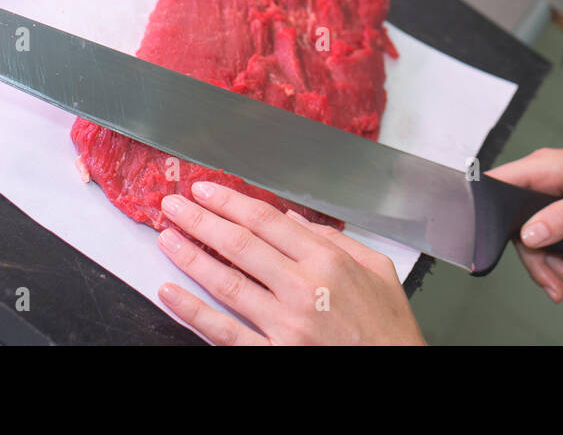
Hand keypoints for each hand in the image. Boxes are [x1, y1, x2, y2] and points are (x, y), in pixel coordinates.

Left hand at [155, 181, 425, 344]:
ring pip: (226, 283)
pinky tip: (171, 293)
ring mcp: (286, 325)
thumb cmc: (388, 326)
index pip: (267, 221)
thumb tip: (293, 219)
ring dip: (191, 258)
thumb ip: (337, 239)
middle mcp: (303, 289)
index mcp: (328, 261)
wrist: (396, 372)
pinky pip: (224, 331)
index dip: (230, 202)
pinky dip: (193, 311)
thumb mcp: (378, 268)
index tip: (206, 190)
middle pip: (240, 245)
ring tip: (167, 240)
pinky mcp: (274, 354)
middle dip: (201, 221)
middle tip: (173, 206)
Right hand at [486, 146, 562, 302]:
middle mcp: (542, 179)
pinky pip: (552, 238)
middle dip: (539, 259)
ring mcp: (550, 194)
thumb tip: (530, 234)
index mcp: (544, 167)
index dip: (489, 213)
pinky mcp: (560, 208)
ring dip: (558, 263)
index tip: (498, 246)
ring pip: (536, 237)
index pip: (498, 185)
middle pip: (517, 224)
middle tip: (557, 284)